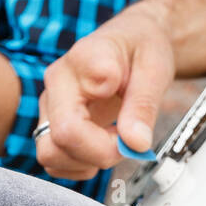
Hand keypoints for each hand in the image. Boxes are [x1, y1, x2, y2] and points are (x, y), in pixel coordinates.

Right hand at [35, 5, 174, 179]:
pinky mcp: (50, 121)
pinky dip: (79, 165)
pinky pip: (53, 160)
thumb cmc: (141, 46)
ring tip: (115, 142)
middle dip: (101, 152)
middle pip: (61, 138)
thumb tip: (135, 144)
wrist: (132, 40)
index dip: (112, 133)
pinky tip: (102, 147)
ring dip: (87, 161)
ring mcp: (50, 104)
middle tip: (130, 140)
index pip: (79, 112)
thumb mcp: (155, 69)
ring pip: (50, 153)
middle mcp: (57, 82)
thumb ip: (143, 105)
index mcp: (83, 61)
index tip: (135, 123)